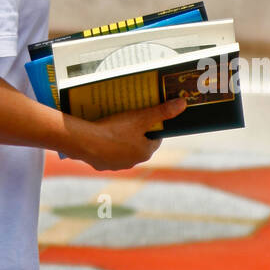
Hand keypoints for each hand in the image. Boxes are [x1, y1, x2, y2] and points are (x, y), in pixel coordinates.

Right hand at [61, 95, 187, 170]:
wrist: (86, 142)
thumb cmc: (115, 130)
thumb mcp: (140, 117)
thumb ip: (161, 111)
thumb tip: (183, 104)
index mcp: (145, 152)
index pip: (155, 138)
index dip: (152, 126)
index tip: (146, 116)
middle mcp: (133, 162)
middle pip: (139, 144)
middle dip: (136, 133)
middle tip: (128, 117)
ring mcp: (117, 165)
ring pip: (123, 150)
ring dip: (121, 141)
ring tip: (113, 125)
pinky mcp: (102, 165)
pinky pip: (107, 154)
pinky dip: (106, 146)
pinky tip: (100, 135)